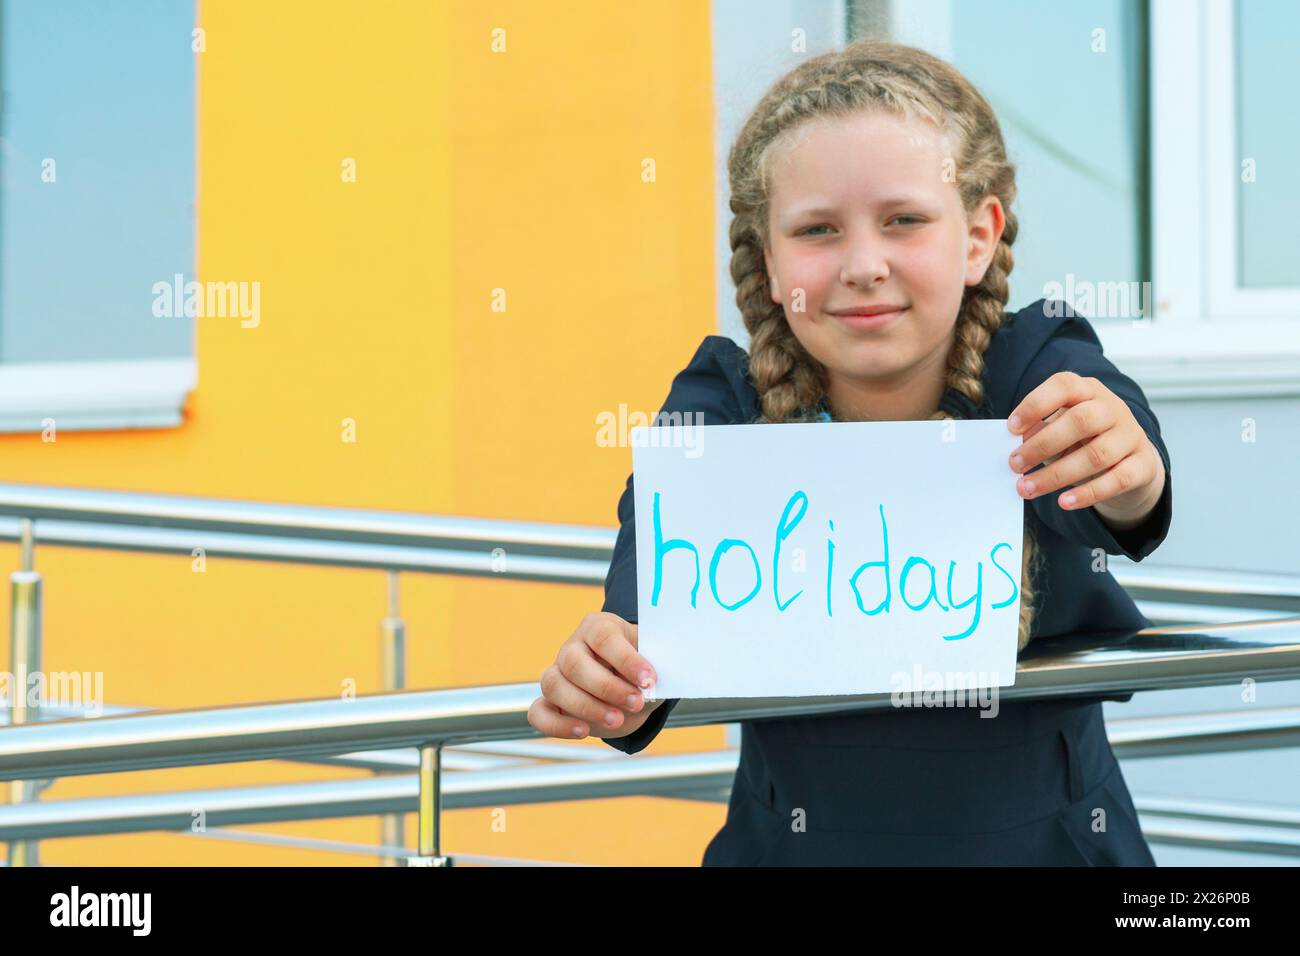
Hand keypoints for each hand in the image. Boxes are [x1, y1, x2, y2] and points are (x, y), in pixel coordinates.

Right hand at [528, 612, 658, 739]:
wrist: (631, 690)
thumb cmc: (641, 671)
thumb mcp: (654, 663)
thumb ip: (653, 669)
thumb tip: (653, 684)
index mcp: (598, 627)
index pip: (603, 636)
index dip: (625, 658)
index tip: (648, 679)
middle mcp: (572, 647)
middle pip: (574, 662)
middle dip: (607, 687)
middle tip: (636, 702)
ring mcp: (556, 673)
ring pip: (554, 685)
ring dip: (586, 706)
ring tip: (617, 720)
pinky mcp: (548, 702)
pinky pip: (538, 713)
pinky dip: (557, 725)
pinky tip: (583, 731)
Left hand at [1006, 371, 1165, 521]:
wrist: (1130, 461)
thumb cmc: (1083, 440)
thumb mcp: (1061, 428)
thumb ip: (1039, 431)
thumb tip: (1017, 447)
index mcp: (1087, 390)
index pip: (1064, 385)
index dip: (1036, 404)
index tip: (1011, 428)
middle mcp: (1112, 408)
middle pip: (1081, 421)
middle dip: (1043, 445)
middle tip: (1015, 464)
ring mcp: (1131, 435)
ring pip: (1097, 455)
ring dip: (1057, 475)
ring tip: (1027, 488)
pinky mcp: (1143, 465)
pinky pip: (1117, 480)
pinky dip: (1088, 493)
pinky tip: (1063, 502)